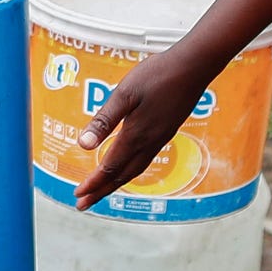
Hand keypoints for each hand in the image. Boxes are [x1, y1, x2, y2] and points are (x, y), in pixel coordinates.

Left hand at [71, 51, 216, 208]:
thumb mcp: (124, 94)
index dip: (93, 183)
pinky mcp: (166, 130)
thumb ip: (104, 121)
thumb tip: (83, 145)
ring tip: (102, 190)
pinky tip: (126, 165)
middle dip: (101, 191)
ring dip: (116, 183)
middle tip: (83, 204)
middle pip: (121, 176)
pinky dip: (130, 170)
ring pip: (134, 170)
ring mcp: (159, 138)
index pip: (109, 168)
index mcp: (135, 135)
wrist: (193, 66)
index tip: (78, 195)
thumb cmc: (157, 75)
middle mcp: (148, 142)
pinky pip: (144, 160)